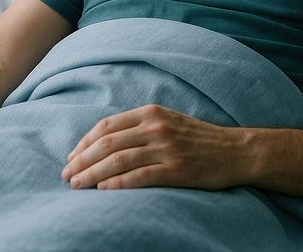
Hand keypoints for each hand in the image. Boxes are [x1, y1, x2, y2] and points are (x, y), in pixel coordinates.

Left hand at [61, 104, 243, 190]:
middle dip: (81, 160)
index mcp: (150, 112)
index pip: (106, 126)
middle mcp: (156, 127)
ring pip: (118, 160)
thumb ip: (138, 127)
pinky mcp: (176, 169)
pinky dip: (117, 184)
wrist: (235, 151)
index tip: (71, 157)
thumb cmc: (197, 138)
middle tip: (67, 175)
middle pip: (107, 143)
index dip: (84, 142)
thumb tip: (102, 143)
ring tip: (77, 185)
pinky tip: (103, 190)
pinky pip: (139, 177)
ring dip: (92, 174)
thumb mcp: (167, 121)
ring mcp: (166, 148)